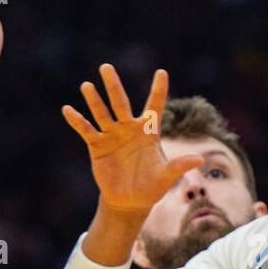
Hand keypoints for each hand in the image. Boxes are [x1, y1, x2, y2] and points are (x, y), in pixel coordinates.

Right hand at [62, 65, 203, 214]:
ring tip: (87, 86)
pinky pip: (87, 130)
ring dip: (94, 100)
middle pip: (121, 103)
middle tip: (106, 67)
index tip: (161, 72)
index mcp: (148, 132)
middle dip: (114, 86)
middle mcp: (129, 128)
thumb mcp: (166, 177)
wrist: (130, 201)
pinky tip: (68, 110)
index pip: (155, 106)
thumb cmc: (151, 187)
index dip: (158, 90)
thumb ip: (179, 166)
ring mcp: (112, 135)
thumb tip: (200, 160)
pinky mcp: (97, 146)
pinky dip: (78, 121)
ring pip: (102, 114)